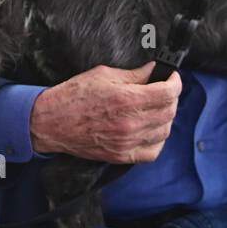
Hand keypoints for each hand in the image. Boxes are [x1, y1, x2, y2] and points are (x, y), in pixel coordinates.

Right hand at [30, 62, 180, 162]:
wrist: (51, 122)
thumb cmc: (74, 95)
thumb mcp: (103, 74)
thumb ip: (133, 75)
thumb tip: (154, 71)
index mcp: (126, 99)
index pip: (167, 93)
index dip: (175, 82)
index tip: (172, 77)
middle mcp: (130, 123)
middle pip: (169, 112)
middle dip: (172, 97)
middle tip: (164, 90)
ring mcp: (126, 142)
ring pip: (164, 132)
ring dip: (166, 118)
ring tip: (157, 108)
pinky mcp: (121, 155)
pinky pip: (152, 152)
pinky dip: (157, 141)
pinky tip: (151, 130)